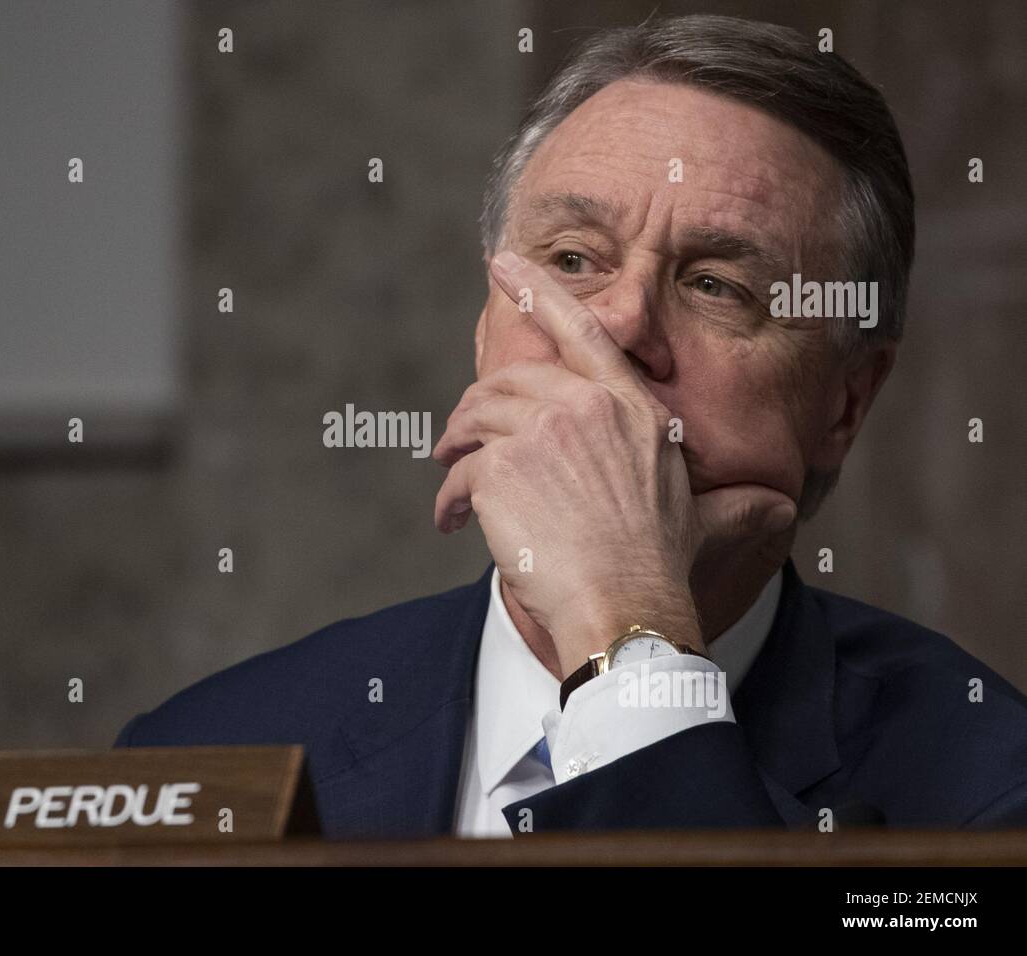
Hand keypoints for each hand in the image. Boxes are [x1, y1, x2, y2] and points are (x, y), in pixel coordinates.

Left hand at [433, 251, 796, 674]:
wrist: (628, 606)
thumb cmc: (665, 567)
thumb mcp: (708, 516)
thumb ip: (733, 501)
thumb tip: (778, 508)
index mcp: (630, 406)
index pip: (582, 329)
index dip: (538, 289)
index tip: (503, 262)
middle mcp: (585, 407)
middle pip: (507, 382)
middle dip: (476, 409)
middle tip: (459, 443)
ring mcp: (540, 434)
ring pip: (476, 420)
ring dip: (455, 451)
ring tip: (451, 480)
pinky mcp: (502, 467)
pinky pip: (461, 471)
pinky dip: (449, 497)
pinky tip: (452, 521)